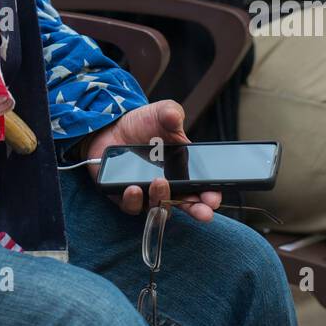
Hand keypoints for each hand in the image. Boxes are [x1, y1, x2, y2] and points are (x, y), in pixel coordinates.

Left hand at [86, 100, 221, 222]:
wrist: (112, 125)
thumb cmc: (143, 123)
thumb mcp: (160, 113)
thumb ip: (171, 113)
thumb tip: (175, 117)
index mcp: (183, 170)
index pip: (200, 188)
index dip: (210, 196)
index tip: (213, 198)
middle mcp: (167, 186)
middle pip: (184, 205)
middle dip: (196, 210)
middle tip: (203, 211)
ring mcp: (146, 193)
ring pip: (158, 208)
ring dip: (162, 199)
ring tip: (160, 183)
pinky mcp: (124, 195)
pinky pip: (130, 206)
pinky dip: (134, 200)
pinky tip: (134, 188)